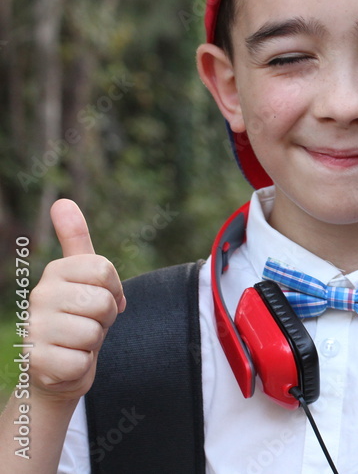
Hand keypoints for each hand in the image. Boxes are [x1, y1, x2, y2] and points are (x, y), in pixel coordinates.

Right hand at [26, 199, 125, 402]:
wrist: (58, 365)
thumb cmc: (78, 316)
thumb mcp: (82, 276)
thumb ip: (76, 239)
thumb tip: (62, 201)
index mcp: (55, 271)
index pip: (104, 270)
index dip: (113, 289)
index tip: (101, 297)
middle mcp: (40, 296)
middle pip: (103, 303)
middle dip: (104, 318)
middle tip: (88, 322)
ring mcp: (34, 329)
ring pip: (93, 333)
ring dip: (93, 342)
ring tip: (78, 341)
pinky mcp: (36, 361)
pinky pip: (82, 361)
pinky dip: (82, 365)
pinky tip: (68, 361)